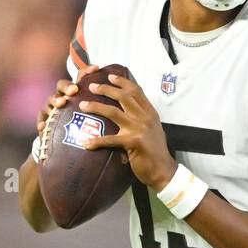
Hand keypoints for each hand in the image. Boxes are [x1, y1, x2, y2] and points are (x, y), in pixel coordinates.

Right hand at [35, 67, 101, 137]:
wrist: (64, 141)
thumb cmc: (83, 124)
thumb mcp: (96, 115)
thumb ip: (103, 106)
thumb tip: (125, 98)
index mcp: (74, 92)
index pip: (79, 78)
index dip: (86, 72)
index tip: (96, 68)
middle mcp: (62, 96)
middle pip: (62, 85)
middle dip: (68, 86)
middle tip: (75, 90)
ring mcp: (51, 108)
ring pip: (50, 100)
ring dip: (55, 100)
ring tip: (61, 104)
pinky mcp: (45, 121)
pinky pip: (41, 120)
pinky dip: (41, 122)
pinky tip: (42, 126)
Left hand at [80, 73, 175, 191]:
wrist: (164, 171)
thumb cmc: (156, 153)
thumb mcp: (153, 130)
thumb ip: (143, 120)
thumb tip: (129, 113)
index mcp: (150, 113)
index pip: (136, 91)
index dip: (123, 82)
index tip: (111, 76)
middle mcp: (145, 117)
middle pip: (123, 96)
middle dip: (106, 89)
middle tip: (92, 86)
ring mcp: (139, 129)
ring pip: (113, 112)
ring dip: (96, 107)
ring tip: (83, 106)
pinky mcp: (133, 142)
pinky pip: (110, 139)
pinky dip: (96, 141)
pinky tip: (86, 143)